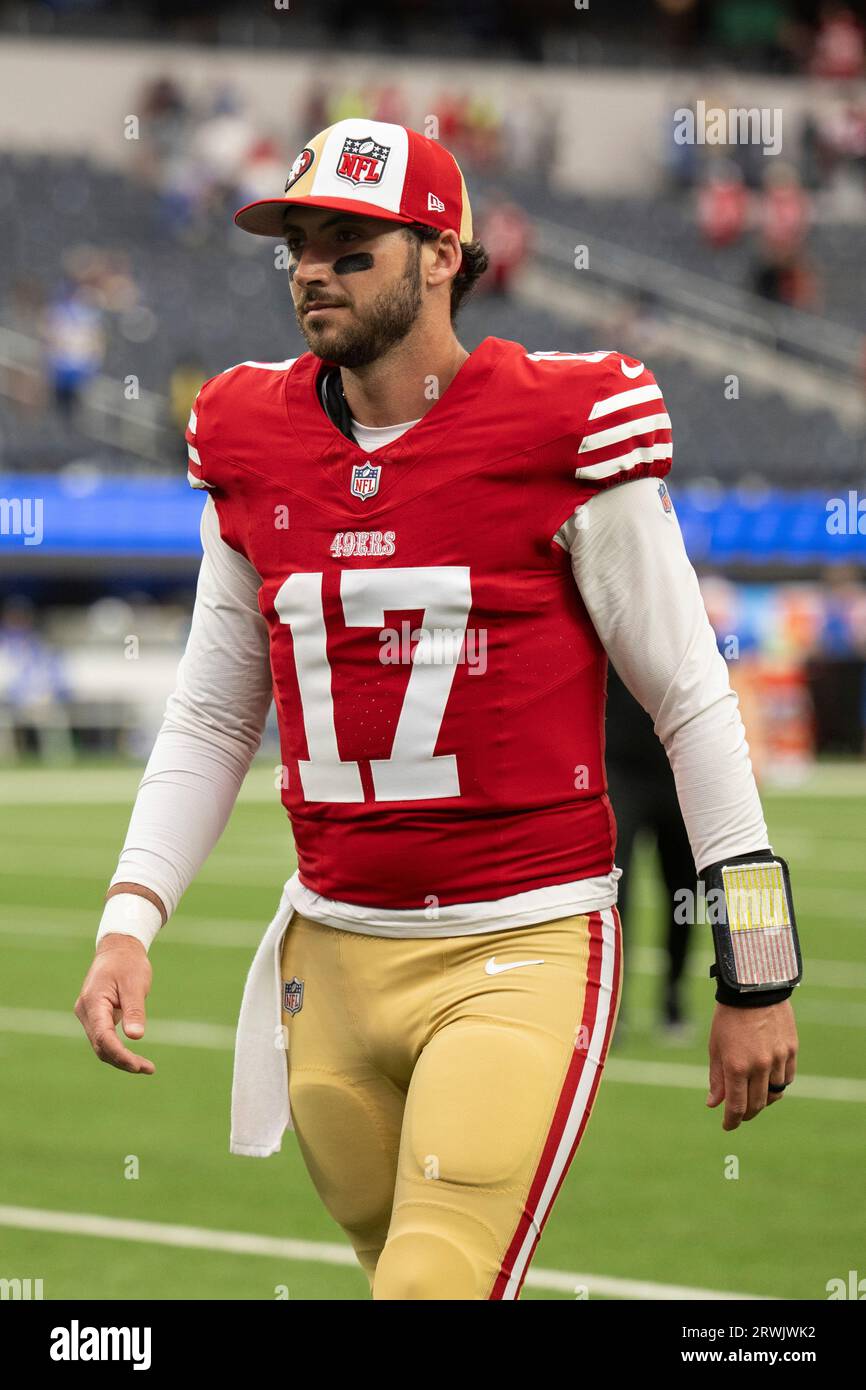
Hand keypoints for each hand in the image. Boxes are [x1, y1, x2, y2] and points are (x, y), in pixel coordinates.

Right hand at [74, 934, 154, 1073]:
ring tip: (146, 1067)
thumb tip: (136, 1037)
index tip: (139, 1065)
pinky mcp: (95, 1017)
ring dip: (121, 1058)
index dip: (120, 1054)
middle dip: (123, 1061)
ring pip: (101, 1046)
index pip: (104, 1037)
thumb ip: (134, 1010)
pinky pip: (104, 1039)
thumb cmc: (128, 963)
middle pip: (101, 1046)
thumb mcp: (135, 984)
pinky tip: (134, 1057)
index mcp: (93, 1002)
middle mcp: (86, 1011)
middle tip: (148, 1068)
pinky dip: (118, 1050)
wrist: (118, 949)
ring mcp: (88, 1015)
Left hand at [706, 999, 797, 1129]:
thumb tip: (714, 1104)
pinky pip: (788, 1078)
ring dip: (764, 1100)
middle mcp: (759, 1066)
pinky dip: (778, 1084)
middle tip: (740, 1115)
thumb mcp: (716, 1046)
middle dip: (747, 1114)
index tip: (727, 1126)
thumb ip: (716, 1077)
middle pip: (757, 1104)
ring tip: (754, 1097)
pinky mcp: (791, 1050)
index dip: (732, 1121)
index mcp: (736, 1066)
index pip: (737, 1106)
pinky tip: (770, 1082)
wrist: (753, 988)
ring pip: (775, 1093)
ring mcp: (778, 1059)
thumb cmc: (728, 1016)